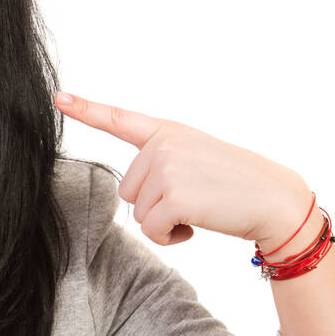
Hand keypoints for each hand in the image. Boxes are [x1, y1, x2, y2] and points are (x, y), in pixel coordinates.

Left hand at [54, 92, 310, 246]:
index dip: (86, 109)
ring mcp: (167, 168)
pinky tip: (194, 227)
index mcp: (168, 132)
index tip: (59, 98)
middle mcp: (163, 145)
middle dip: (155, 205)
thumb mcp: (196, 158)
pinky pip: (152, 230)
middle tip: (193, 199)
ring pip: (139, 212)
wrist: (275, 200)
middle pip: (128, 190)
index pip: (119, 119)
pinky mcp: (174, 197)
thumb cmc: (236, 185)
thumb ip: (162, 162)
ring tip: (198, 209)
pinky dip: (170, 238)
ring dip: (164, 222)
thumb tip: (132, 193)